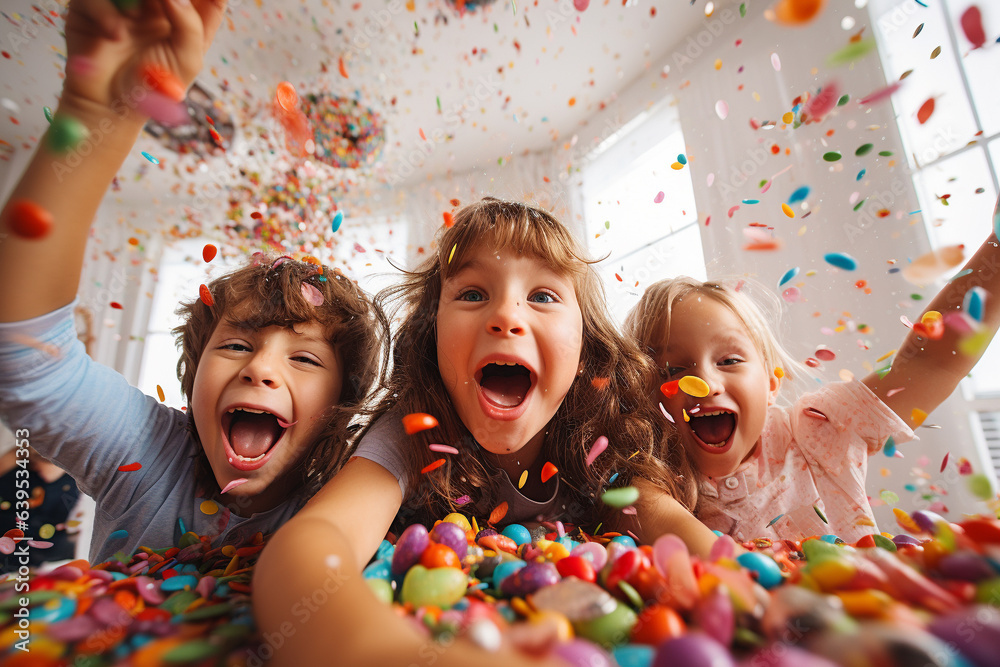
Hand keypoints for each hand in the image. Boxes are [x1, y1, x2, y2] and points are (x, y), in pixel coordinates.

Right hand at [62, 0, 226, 117]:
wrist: (110, 106)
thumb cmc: (152, 88)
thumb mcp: (186, 60)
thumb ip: (190, 24)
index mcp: (184, 17)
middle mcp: (155, 5)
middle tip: (165, 4)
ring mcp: (123, 3)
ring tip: (137, 15)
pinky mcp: (90, 7)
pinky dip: (105, 12)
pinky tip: (116, 35)